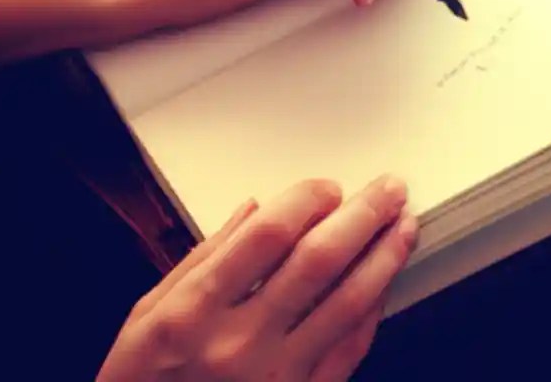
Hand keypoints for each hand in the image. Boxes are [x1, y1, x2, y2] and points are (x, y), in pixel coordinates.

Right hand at [97, 176, 417, 380]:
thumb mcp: (146, 315)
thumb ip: (202, 257)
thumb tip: (254, 210)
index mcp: (193, 313)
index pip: (266, 237)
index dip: (306, 201)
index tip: (327, 187)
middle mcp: (238, 344)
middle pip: (318, 262)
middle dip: (362, 217)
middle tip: (388, 190)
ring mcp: (275, 377)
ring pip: (349, 303)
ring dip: (384, 258)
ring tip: (403, 226)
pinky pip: (351, 348)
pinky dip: (374, 309)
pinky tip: (385, 281)